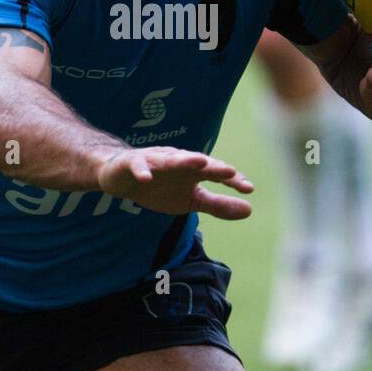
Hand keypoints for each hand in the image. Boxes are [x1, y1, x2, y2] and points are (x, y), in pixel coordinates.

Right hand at [96, 147, 253, 219]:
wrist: (122, 178)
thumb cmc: (160, 187)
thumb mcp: (191, 200)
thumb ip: (218, 205)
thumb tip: (249, 210)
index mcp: (193, 170)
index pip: (216, 173)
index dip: (232, 180)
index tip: (248, 189)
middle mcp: (177, 161)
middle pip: (197, 163)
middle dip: (213, 166)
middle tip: (230, 171)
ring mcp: (155, 160)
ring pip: (170, 160)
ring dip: (184, 160)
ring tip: (199, 162)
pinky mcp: (132, 163)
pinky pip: (138, 166)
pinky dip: (143, 171)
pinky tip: (147, 178)